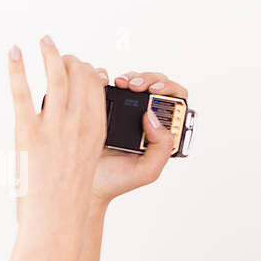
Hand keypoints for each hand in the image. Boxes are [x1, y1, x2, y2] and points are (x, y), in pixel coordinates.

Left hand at [8, 36, 106, 242]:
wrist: (57, 218)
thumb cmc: (70, 194)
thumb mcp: (86, 158)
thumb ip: (82, 134)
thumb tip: (75, 117)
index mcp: (95, 129)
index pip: (95, 85)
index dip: (86, 69)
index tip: (77, 65)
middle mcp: (77, 123)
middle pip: (77, 75)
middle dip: (68, 59)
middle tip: (57, 52)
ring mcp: (53, 127)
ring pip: (54, 78)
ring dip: (49, 54)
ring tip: (44, 40)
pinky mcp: (27, 133)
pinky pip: (22, 93)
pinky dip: (16, 70)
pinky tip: (13, 52)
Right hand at [88, 68, 182, 203]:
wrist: (86, 184)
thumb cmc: (116, 181)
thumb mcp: (148, 170)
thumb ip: (162, 146)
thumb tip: (153, 116)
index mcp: (159, 130)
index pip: (174, 100)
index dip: (169, 90)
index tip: (155, 92)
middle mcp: (142, 117)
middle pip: (155, 84)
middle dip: (149, 79)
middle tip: (136, 87)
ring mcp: (121, 109)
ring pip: (133, 79)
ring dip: (130, 76)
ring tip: (121, 84)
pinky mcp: (99, 105)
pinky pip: (105, 81)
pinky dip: (104, 76)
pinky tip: (103, 82)